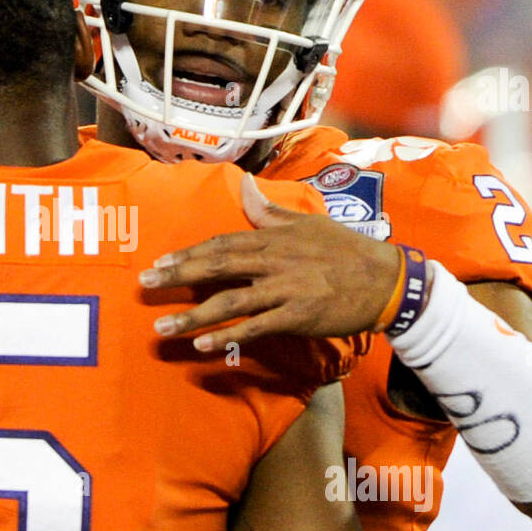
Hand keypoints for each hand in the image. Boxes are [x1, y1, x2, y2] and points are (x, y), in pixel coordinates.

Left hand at [139, 174, 402, 350]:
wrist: (387, 281)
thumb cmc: (345, 251)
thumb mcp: (307, 223)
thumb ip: (269, 211)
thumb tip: (246, 185)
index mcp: (274, 238)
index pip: (222, 243)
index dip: (189, 253)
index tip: (159, 261)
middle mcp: (274, 260)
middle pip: (217, 266)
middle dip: (178, 275)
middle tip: (144, 284)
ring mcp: (285, 289)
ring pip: (230, 301)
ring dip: (193, 315)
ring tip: (163, 328)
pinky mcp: (297, 315)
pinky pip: (256, 327)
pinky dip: (229, 335)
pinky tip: (203, 345)